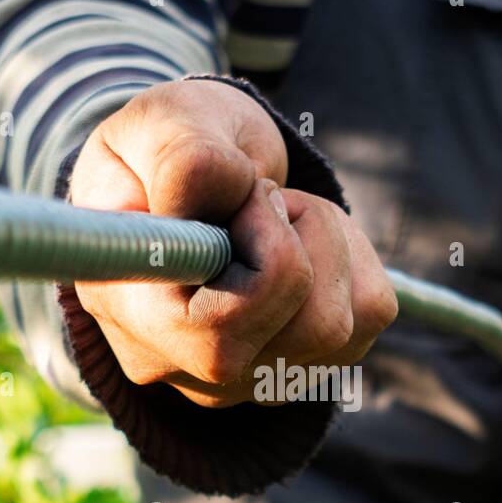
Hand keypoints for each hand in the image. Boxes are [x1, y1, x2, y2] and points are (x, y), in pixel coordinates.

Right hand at [69, 79, 395, 407]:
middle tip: (259, 192)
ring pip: (340, 324)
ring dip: (327, 238)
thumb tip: (231, 194)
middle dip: (303, 231)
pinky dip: (353, 256)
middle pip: (306, 327)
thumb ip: (184, 156)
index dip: (263, 250)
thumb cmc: (165, 146)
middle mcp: (185, 366)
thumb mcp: (159, 122)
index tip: (246, 193)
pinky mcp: (303, 368)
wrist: (190, 171)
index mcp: (131, 313)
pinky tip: (303, 237)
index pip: (219, 334)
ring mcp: (245, 380)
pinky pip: (370, 313)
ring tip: (278, 210)